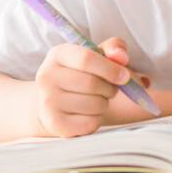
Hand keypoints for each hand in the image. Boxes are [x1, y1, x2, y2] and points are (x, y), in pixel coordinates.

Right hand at [33, 37, 150, 136]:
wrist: (55, 103)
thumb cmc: (82, 75)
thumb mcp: (97, 55)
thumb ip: (113, 48)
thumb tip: (121, 56)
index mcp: (58, 54)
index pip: (86, 59)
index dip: (110, 68)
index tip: (125, 76)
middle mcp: (47, 76)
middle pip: (92, 83)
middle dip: (109, 88)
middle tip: (109, 89)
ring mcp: (47, 101)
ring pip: (93, 105)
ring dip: (104, 104)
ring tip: (96, 100)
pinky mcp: (55, 124)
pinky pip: (90, 123)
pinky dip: (97, 119)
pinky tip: (88, 113)